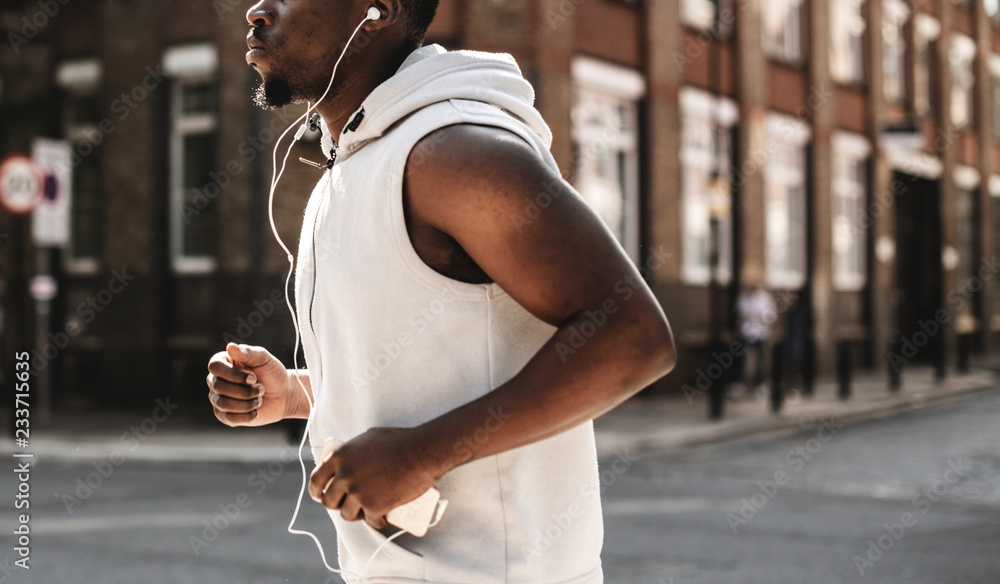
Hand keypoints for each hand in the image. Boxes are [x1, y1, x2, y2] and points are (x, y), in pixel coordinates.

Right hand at [206, 343, 297, 426]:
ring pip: (222, 403)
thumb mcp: (264, 359)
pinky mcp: (225, 415)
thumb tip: (230, 346)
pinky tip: (256, 410)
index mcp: (224, 362)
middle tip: (261, 388)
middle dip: (244, 390)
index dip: (234, 374)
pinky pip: (228, 418)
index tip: (253, 377)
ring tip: (259, 399)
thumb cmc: (273, 374)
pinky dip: (246, 415)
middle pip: (218, 386)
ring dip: (246, 402)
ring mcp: (219, 398)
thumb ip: (248, 353)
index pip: (214, 367)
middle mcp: (216, 380)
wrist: (283, 395)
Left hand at [309, 427, 442, 528]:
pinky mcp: (375, 507)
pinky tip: (383, 517)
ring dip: (356, 515)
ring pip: (347, 515)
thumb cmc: (399, 440)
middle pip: (329, 501)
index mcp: (340, 457)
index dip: (317, 491)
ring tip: (367, 511)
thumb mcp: (367, 438)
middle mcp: (345, 476)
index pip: (316, 480)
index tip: (322, 495)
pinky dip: (377, 521)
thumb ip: (352, 451)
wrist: (422, 452)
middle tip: (348, 504)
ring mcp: (359, 493)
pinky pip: (371, 521)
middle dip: (337, 505)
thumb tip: (345, 458)